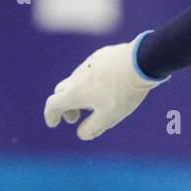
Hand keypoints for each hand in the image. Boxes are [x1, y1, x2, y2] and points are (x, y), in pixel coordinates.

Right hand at [43, 33, 165, 140]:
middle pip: (61, 91)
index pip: (53, 104)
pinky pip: (90, 71)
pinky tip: (105, 87)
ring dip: (78, 93)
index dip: (50, 115)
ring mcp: (88, 64)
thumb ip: (93, 128)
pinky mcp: (100, 56)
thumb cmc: (122, 93)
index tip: (54, 123)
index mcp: (75, 93)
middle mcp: (77, 77)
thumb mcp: (108, 117)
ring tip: (93, 103)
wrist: (140, 62)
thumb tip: (82, 134)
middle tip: (75, 117)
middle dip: (64, 106)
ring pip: (76, 80)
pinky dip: (90, 82)